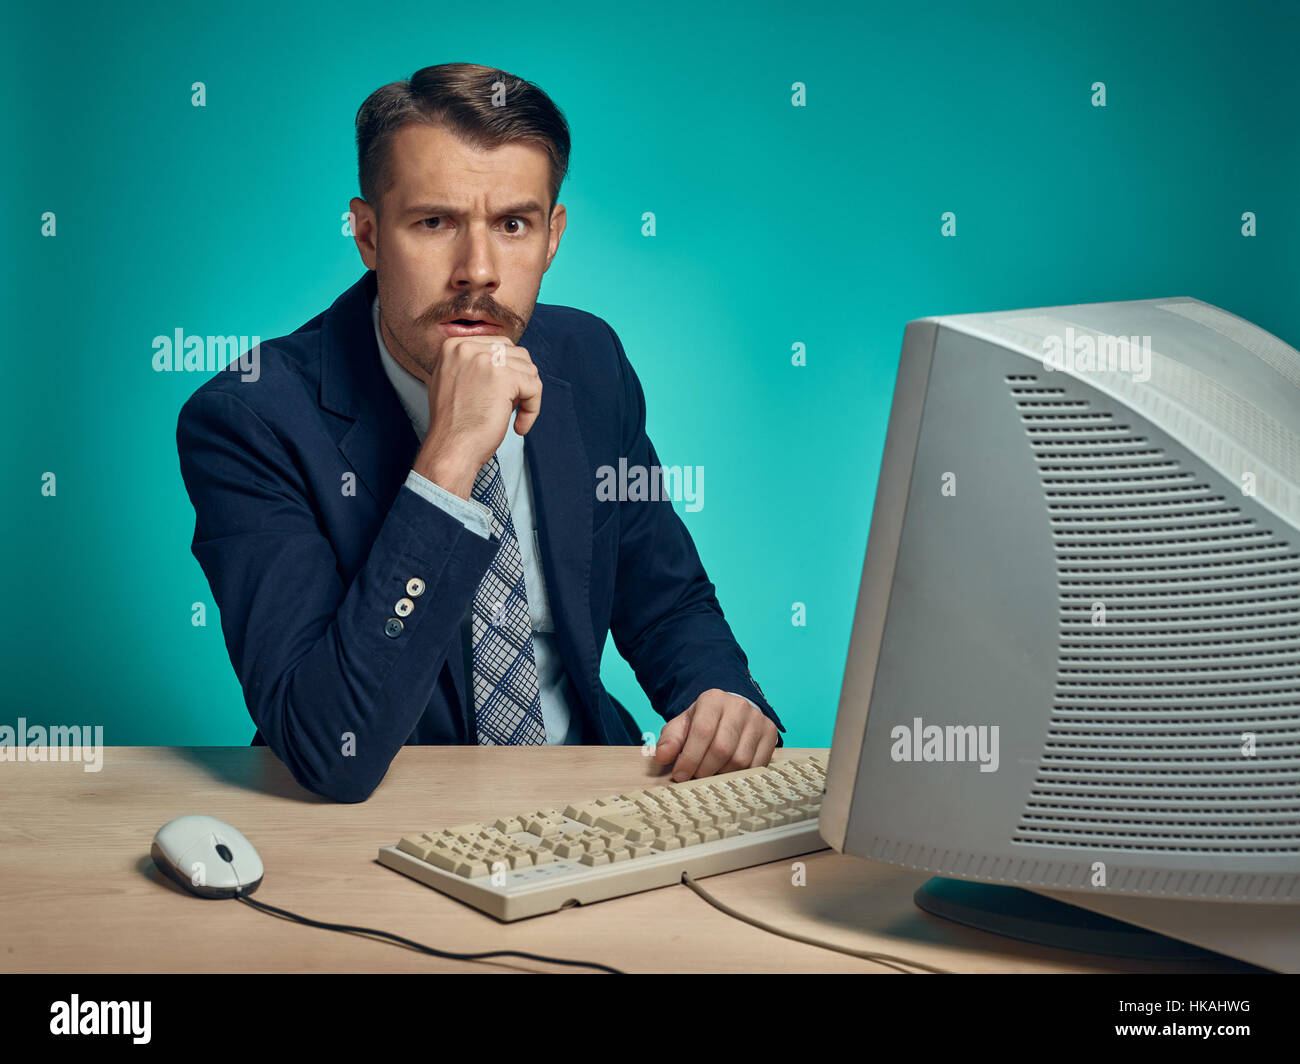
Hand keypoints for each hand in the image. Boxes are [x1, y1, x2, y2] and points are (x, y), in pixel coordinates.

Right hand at [412, 334, 541, 497]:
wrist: (450, 449)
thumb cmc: (454, 424)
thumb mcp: (455, 382)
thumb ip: (475, 365)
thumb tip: (510, 361)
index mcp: (454, 346)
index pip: (498, 346)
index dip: (507, 372)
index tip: (501, 397)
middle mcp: (467, 347)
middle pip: (516, 354)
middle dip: (520, 380)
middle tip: (510, 407)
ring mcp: (486, 360)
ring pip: (528, 369)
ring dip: (527, 396)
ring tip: (513, 417)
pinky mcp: (504, 377)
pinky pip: (534, 387)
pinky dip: (533, 409)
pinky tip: (519, 426)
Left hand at [653, 689, 778, 780]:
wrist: (733, 711)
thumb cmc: (705, 720)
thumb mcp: (684, 724)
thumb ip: (670, 740)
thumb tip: (661, 757)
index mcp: (713, 699)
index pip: (702, 731)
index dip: (689, 758)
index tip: (680, 775)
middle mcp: (739, 707)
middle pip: (722, 748)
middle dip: (704, 769)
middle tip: (695, 777)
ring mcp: (758, 720)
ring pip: (740, 760)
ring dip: (722, 774)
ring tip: (711, 773)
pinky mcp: (770, 734)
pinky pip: (756, 765)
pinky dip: (740, 775)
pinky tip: (728, 772)